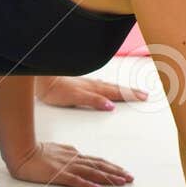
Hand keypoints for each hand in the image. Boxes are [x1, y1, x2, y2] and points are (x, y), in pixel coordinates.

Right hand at [3, 141, 133, 186]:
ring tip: (121, 183)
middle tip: (130, 178)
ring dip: (108, 178)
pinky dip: (87, 184)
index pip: (97, 161)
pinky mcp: (58, 175)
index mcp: (73, 155)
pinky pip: (75, 180)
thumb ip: (67, 151)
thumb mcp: (56, 148)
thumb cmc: (35, 151)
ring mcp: (66, 167)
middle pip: (99, 166)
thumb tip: (77, 151)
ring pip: (92, 172)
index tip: (123, 172)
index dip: (111, 166)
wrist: (22, 152)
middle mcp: (73, 160)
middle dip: (116, 172)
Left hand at [34, 75, 148, 110]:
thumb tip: (110, 106)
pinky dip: (107, 88)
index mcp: (93, 88)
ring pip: (108, 86)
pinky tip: (105, 88)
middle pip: (115, 88)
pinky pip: (99, 86)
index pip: (116, 93)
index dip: (130, 95)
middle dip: (130, 92)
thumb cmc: (55, 89)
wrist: (41, 80)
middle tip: (145, 94)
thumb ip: (93, 100)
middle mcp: (92, 85)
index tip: (144, 97)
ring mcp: (86, 84)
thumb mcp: (75, 97)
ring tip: (131, 91)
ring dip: (121, 89)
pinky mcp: (79, 85)